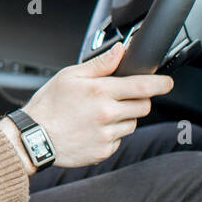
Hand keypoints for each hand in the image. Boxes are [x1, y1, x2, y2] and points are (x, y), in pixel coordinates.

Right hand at [21, 42, 172, 168]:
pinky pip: (119, 140)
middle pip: (144, 106)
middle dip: (138, 99)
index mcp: (101, 92)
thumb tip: (121, 51)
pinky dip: (112, 134)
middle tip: (119, 97)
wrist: (33, 138)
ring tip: (99, 115)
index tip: (167, 83)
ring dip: (124, 117)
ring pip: (132, 124)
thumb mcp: (69, 76)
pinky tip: (92, 129)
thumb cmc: (49, 105)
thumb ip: (100, 64)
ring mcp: (107, 135)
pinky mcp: (104, 151)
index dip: (161, 83)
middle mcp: (108, 114)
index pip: (144, 86)